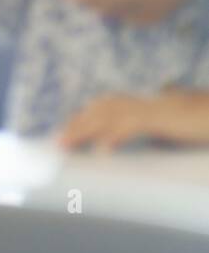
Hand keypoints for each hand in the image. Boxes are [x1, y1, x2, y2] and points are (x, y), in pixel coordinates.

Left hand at [58, 87, 208, 150]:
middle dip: (77, 124)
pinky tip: (102, 149)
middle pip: (100, 110)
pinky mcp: (160, 119)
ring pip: (109, 115)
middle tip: (59, 141)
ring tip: (69, 143)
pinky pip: (132, 126)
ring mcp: (150, 109)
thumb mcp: (167, 131)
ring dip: (86, 129)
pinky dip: (115, 136)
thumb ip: (150, 133)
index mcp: (141, 104)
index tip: (66, 131)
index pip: (104, 107)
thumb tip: (134, 144)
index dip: (84, 118)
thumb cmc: (196, 124)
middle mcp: (141, 103)